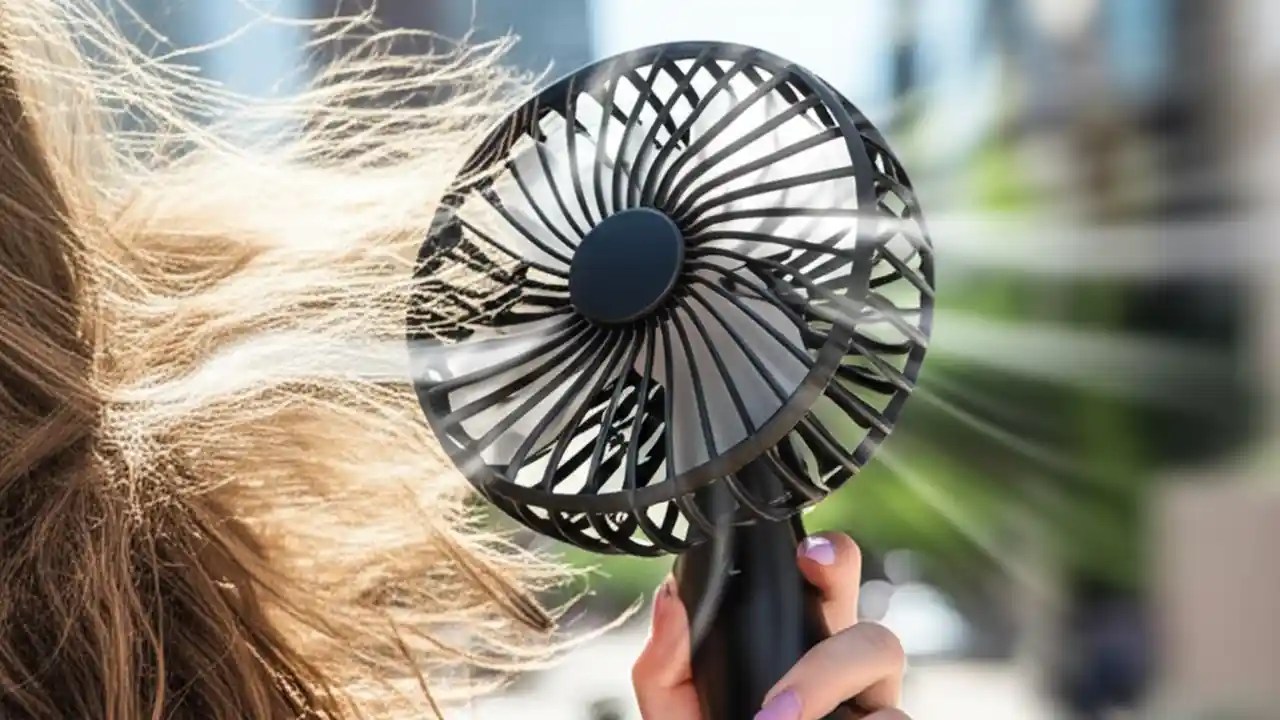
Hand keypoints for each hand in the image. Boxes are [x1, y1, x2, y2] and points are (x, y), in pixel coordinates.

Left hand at [631, 532, 909, 719]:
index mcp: (798, 648)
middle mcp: (845, 677)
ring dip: (825, 679)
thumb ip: (665, 662)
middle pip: (866, 609)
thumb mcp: (675, 714)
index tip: (803, 555)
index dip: (826, 557)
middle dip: (848, 586)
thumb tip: (670, 599)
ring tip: (773, 718)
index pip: (822, 586)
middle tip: (813, 594)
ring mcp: (872, 713)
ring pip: (884, 658)